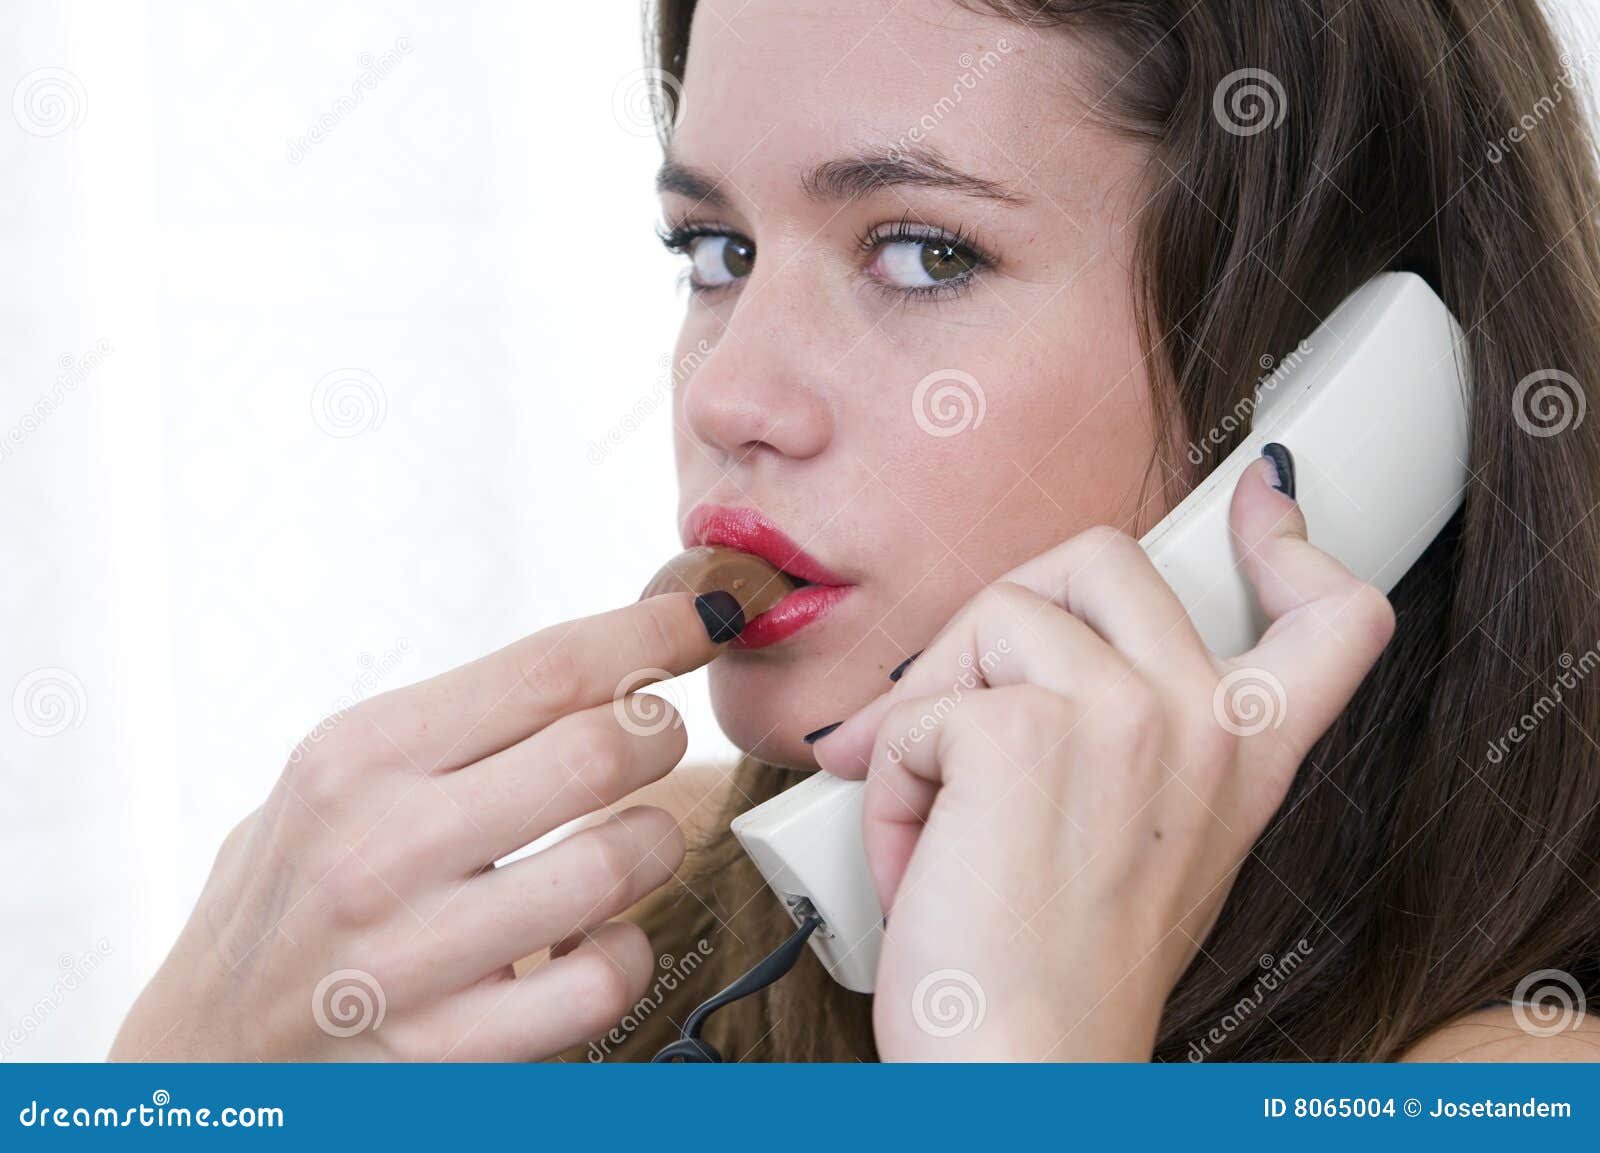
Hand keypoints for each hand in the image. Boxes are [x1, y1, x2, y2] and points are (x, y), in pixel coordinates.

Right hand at [110, 591, 740, 1060]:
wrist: (210, 1051)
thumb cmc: (293, 893)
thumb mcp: (335, 777)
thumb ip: (456, 722)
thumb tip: (609, 657)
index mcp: (356, 757)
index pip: (546, 667)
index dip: (651, 633)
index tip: (699, 619)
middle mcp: (380, 849)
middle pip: (599, 749)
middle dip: (658, 731)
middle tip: (651, 737)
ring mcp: (415, 957)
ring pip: (618, 863)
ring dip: (652, 840)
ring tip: (625, 839)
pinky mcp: (451, 1048)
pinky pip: (602, 980)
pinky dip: (626, 947)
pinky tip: (595, 935)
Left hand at [812, 455, 1394, 1059]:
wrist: (1023, 1073)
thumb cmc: (1058, 972)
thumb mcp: (1139, 840)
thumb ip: (1119, 735)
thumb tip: (997, 652)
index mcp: (1244, 753)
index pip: (1330, 615)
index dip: (1290, 539)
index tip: (1263, 495)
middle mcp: (1202, 722)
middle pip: (1098, 556)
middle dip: (1006, 621)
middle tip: (966, 717)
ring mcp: (1122, 718)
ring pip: (997, 613)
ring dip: (939, 709)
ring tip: (944, 815)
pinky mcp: (1021, 734)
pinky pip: (920, 705)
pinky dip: (894, 774)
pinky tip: (922, 852)